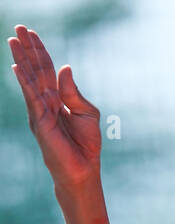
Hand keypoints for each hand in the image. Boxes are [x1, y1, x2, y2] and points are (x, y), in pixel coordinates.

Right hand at [8, 25, 101, 189]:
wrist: (84, 170)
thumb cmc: (86, 145)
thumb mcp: (86, 113)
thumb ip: (74, 92)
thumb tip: (64, 68)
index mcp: (58, 98)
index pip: (47, 69)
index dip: (40, 51)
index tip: (32, 33)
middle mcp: (46, 102)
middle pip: (35, 70)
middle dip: (27, 49)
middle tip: (18, 28)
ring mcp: (40, 111)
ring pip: (30, 79)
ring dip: (22, 59)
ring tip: (13, 40)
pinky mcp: (40, 121)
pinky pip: (31, 97)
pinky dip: (25, 81)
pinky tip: (18, 67)